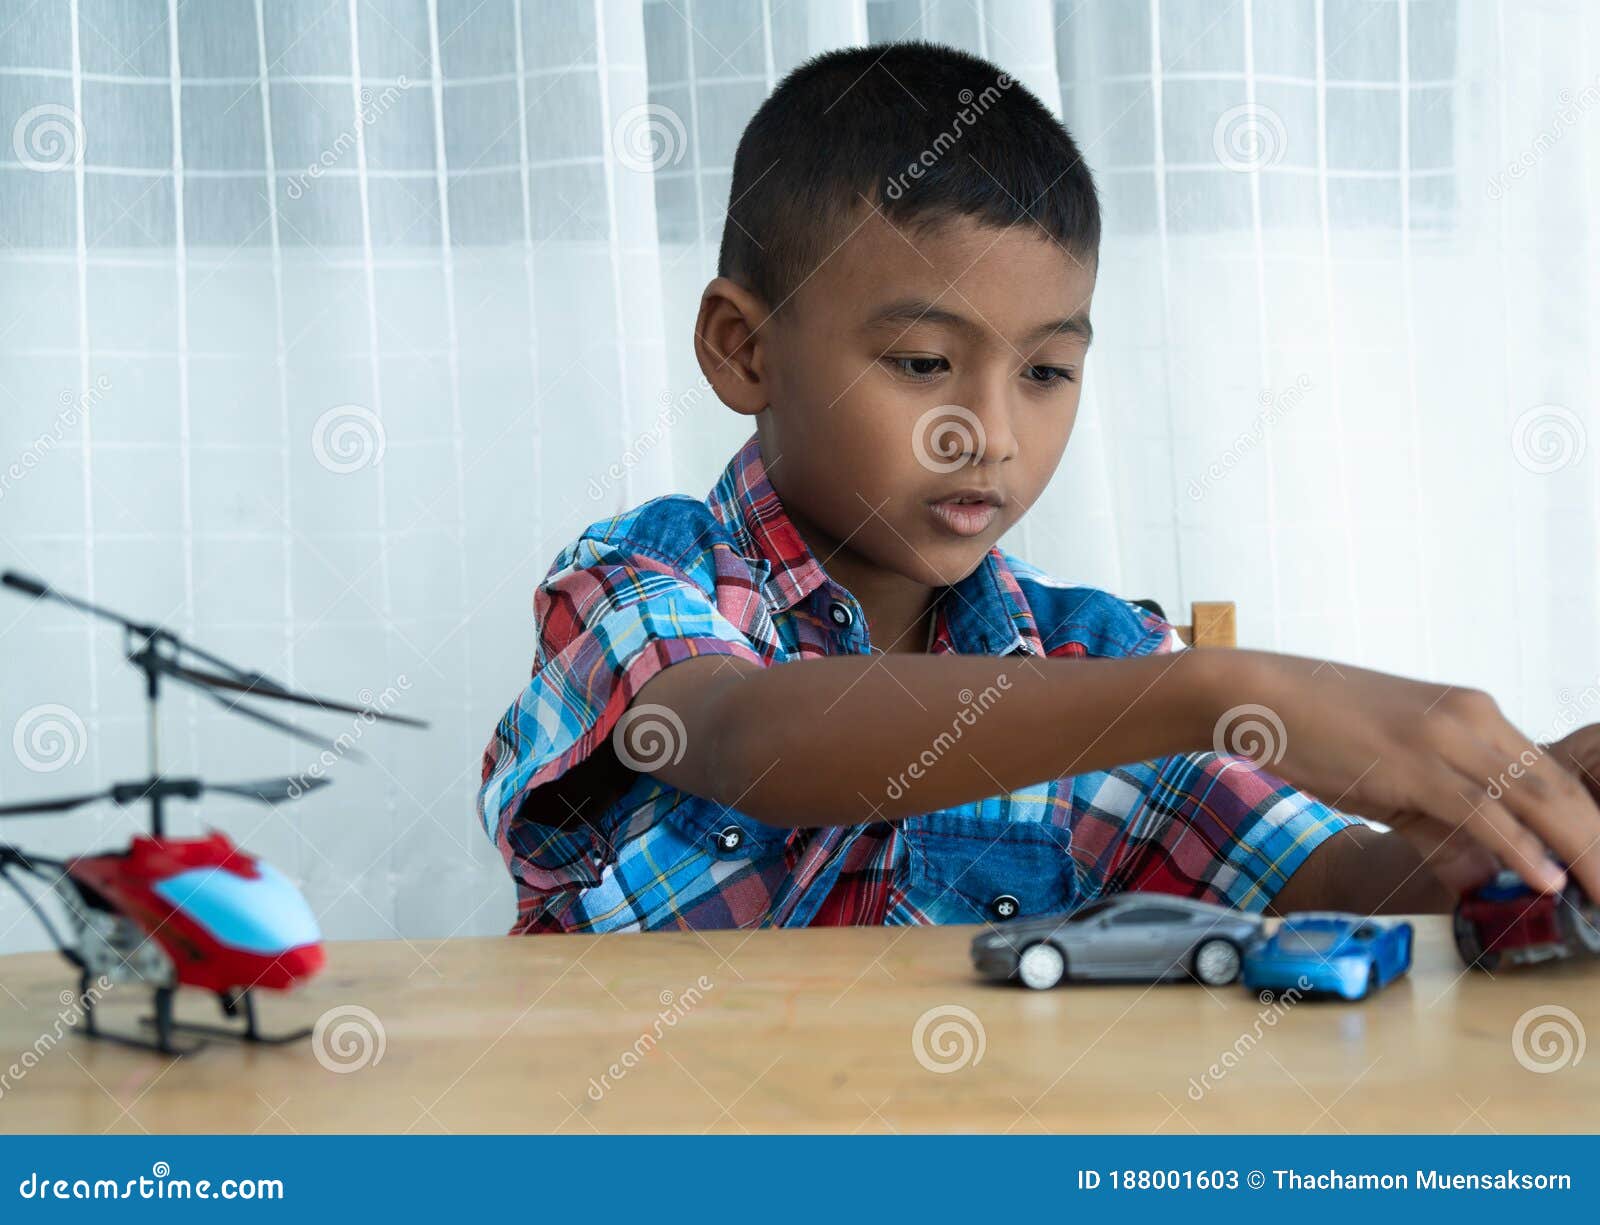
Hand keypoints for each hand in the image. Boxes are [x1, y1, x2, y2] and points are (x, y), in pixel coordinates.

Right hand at [1210, 651, 1599, 900]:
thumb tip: (1479, 872)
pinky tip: (1547, 880)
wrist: (1256, 694)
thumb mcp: (1392, 776)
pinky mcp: (1413, 762)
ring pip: (1537, 800)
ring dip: (1580, 853)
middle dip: (1598, 843)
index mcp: (1473, 714)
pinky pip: (1482, 812)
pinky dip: (1521, 849)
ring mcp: (1444, 737)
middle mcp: (1472, 717)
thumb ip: (1438, 822)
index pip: (1554, 775)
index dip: (1590, 826)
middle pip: (1561, 789)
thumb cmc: (1317, 731)